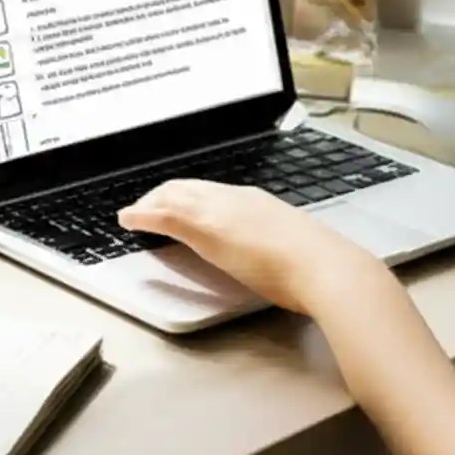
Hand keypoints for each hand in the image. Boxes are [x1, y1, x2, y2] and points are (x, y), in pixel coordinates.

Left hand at [118, 179, 378, 313]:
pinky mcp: (207, 228)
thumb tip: (279, 257)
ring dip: (148, 203)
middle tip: (144, 208)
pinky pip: (164, 214)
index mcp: (255, 200)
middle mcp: (235, 197)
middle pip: (187, 187)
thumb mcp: (292, 248)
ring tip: (132, 213)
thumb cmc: (318, 267)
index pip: (210, 190)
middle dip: (161, 195)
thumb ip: (277, 246)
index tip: (174, 203)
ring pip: (172, 195)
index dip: (187, 195)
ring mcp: (220, 210)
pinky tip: (128, 219)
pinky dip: (141, 214)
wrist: (325, 267)